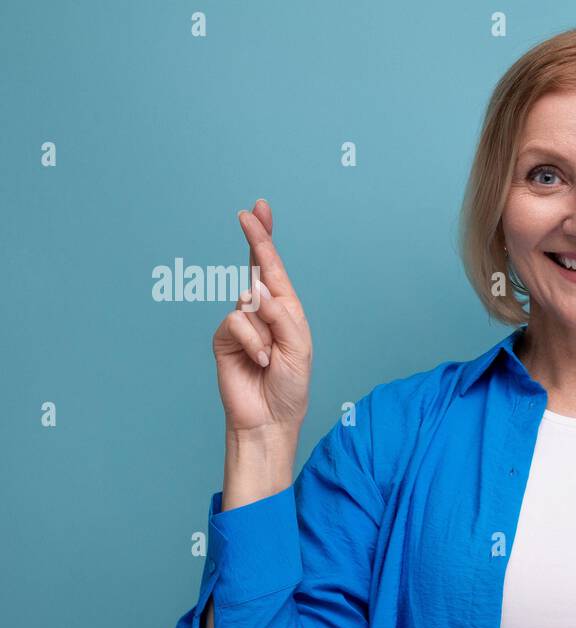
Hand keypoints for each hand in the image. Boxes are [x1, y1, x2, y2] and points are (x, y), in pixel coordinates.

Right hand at [212, 199, 312, 436]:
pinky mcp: (225, 338)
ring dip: (266, 332)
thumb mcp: (298, 349)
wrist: (269, 418)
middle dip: (256, 240)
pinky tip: (260, 362)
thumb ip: (281, 317)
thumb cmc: (290, 386)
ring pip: (250, 303)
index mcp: (286, 310)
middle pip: (255, 268)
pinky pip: (237, 323)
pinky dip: (253, 342)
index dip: (265, 239)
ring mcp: (242, 323)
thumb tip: (256, 290)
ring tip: (272, 358)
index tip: (257, 210)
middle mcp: (263, 311)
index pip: (273, 269)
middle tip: (249, 213)